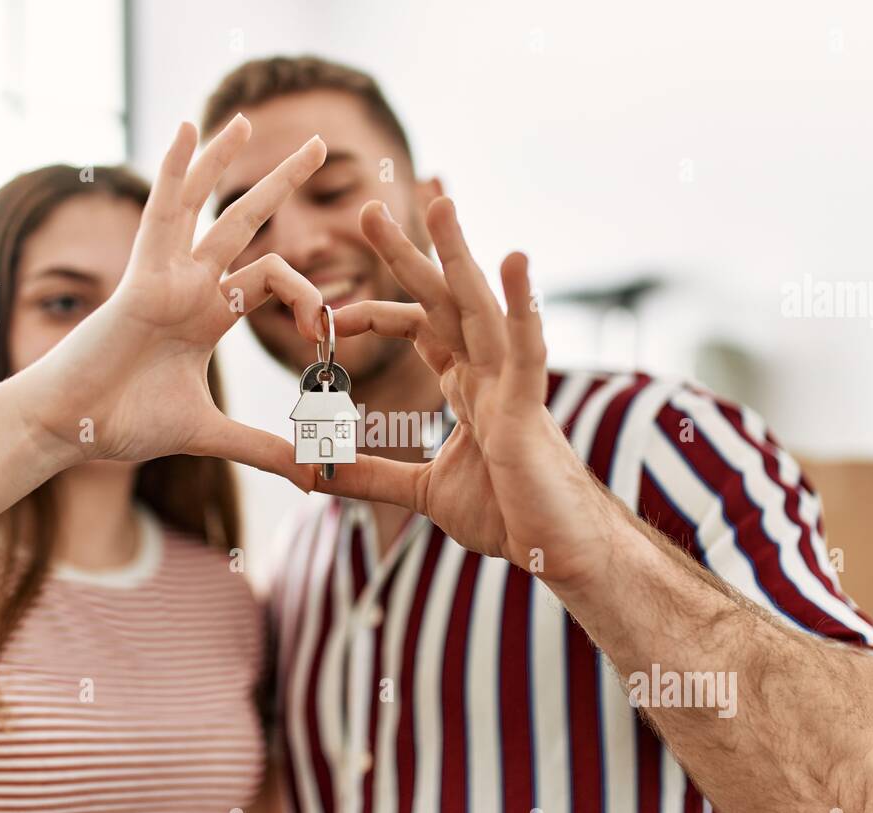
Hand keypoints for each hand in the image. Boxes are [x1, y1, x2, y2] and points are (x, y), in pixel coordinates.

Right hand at [5, 116, 326, 488]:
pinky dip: (177, 172)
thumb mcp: (209, 433)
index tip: (329, 332)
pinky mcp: (143, 277)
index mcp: (208, 315)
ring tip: (247, 117)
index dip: (312, 298)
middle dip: (281, 182)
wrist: (69, 428)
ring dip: (225, 159)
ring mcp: (165, 276)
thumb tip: (313, 479)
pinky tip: (190, 129)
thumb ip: (261, 448)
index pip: (273, 279)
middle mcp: (190, 286)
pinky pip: (162, 212)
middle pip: (244, 221)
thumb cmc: (123, 423)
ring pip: (203, 204)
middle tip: (317, 144)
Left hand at [319, 198, 610, 588]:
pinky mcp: (530, 410)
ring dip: (459, 254)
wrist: (558, 551)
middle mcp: (489, 374)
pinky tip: (514, 259)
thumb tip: (315, 473)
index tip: (330, 315)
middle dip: (407, 255)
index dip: (377, 314)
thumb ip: (372, 475)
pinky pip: (526, 350)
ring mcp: (512, 386)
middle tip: (368, 208)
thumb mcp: (424, 492)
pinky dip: (522, 306)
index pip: (420, 330)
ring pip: (480, 307)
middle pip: (441, 301)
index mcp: (468, 388)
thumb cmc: (510, 514)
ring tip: (438, 201)